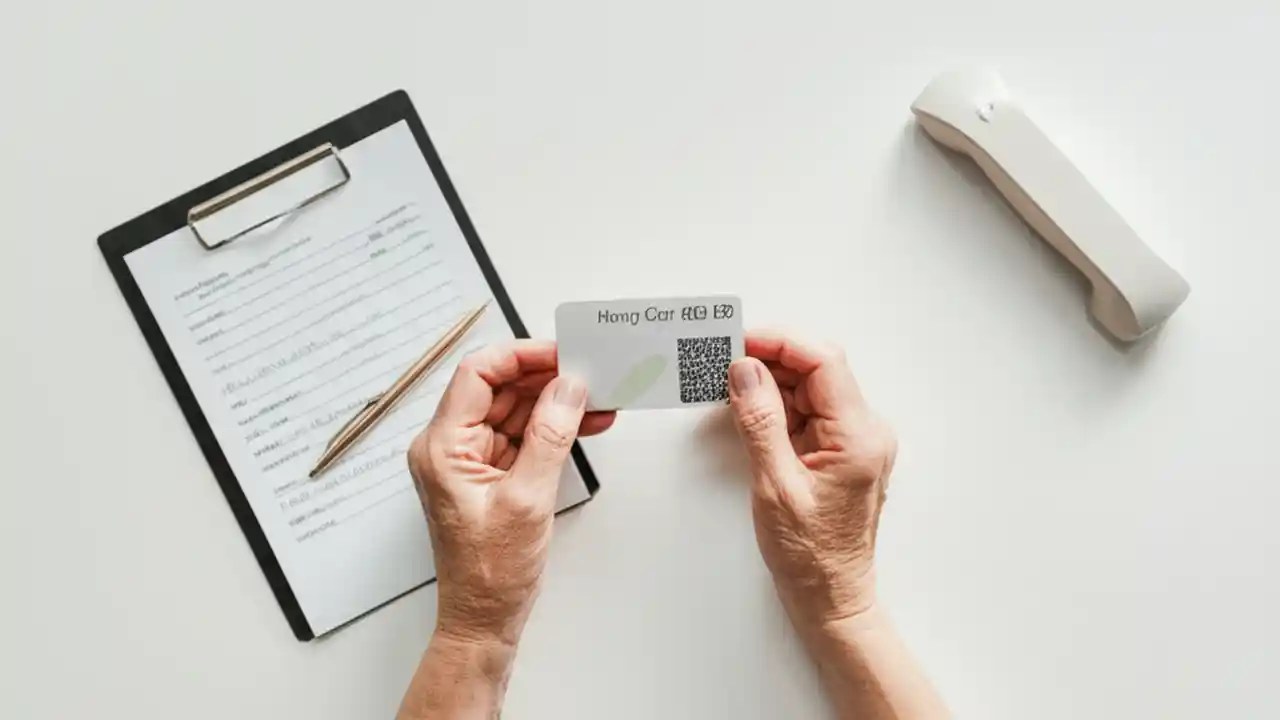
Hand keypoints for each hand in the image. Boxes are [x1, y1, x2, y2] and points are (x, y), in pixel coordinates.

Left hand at [407, 340, 614, 645]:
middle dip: (546, 379)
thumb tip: (568, 388)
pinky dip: (553, 428)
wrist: (484, 620)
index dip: (520, 356)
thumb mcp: (527, 499)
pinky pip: (522, 436)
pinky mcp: (489, 475)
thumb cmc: (490, 574)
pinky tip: (587, 422)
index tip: (560, 353)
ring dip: (556, 403)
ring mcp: (469, 461)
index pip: (477, 374)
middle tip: (589, 372)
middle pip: (498, 389)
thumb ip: (550, 436)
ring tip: (598, 397)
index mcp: (442, 447)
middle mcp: (449, 447)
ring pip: (514, 411)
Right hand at [727, 331, 896, 633]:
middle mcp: (865, 431)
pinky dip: (778, 404)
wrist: (831, 596)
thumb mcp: (774, 486)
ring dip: (771, 380)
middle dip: (771, 358)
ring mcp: (855, 439)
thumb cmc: (811, 555)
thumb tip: (745, 371)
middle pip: (818, 368)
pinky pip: (809, 410)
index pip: (824, 361)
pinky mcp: (841, 449)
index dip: (780, 342)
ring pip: (811, 386)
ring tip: (729, 383)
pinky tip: (749, 407)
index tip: (740, 341)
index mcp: (858, 436)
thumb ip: (760, 421)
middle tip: (725, 359)